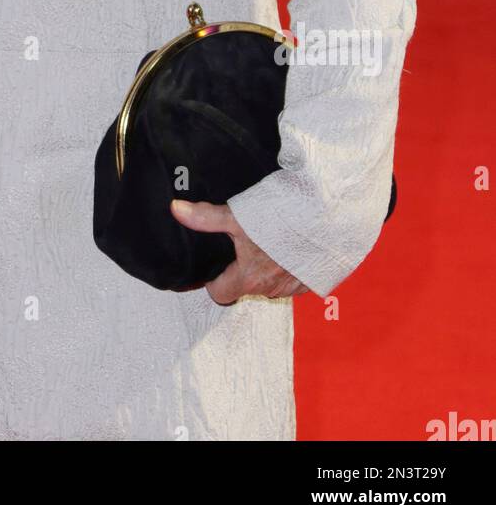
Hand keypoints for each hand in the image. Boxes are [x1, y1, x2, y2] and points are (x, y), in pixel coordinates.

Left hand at [170, 200, 310, 302]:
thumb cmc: (284, 218)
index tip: (216, 260)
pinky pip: (293, 281)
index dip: (214, 278)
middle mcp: (272, 289)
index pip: (220, 294)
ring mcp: (294, 287)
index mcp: (249, 278)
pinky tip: (288, 246)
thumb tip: (176, 210)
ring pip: (269, 284)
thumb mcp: (239, 215)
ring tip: (266, 241)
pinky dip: (287, 267)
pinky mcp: (312, 281)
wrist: (328, 217)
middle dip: (241, 269)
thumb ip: (206, 217)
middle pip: (245, 286)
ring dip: (266, 267)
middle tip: (241, 243)